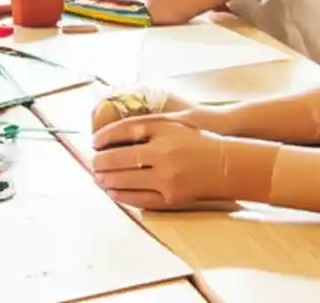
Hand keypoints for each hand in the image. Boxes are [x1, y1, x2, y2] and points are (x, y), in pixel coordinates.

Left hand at [92, 115, 231, 208]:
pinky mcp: (171, 197)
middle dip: (100, 161)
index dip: (104, 136)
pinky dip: (121, 195)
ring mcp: (167, 177)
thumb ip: (148, 124)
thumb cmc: (200, 139)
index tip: (94, 141)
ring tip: (97, 177)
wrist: (227, 164)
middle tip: (91, 162)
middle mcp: (164, 153)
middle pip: (119, 157)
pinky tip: (113, 192)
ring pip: (125, 180)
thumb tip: (114, 131)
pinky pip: (138, 198)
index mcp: (164, 129)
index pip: (124, 130)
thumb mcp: (177, 122)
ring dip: (106, 180)